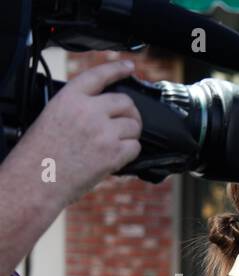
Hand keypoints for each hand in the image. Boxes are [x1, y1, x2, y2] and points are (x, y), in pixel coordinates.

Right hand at [12, 60, 142, 208]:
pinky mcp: (113, 153)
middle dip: (129, 112)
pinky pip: (136, 146)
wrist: (36, 179)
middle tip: (125, 122)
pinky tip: (117, 156)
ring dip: (131, 133)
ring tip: (116, 142)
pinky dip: (131, 152)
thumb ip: (77, 107)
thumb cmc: (40, 152)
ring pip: (134, 125)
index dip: (117, 69)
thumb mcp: (52, 116)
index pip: (98, 75)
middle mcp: (88, 111)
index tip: (130, 67)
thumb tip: (102, 108)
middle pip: (125, 102)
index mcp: (69, 98)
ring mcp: (103, 132)